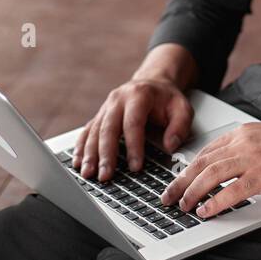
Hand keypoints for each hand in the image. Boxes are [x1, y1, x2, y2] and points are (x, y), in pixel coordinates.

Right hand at [73, 78, 192, 181]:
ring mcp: (106, 107)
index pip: (133, 123)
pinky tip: (78, 163)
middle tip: (105, 175)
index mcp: (138, 95)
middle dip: (105, 154)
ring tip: (88, 174)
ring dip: (90, 154)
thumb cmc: (167, 99)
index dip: (134, 146)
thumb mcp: (182, 108)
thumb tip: (170, 145)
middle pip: (108, 128)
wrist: (152, 84)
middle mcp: (118, 99)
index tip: (136, 167)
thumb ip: (180, 126)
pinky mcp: (99, 116)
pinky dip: (81, 148)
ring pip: (94, 131)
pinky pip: (87, 132)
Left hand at [160, 122, 260, 216]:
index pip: (207, 150)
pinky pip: (233, 190)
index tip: (179, 180)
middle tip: (169, 196)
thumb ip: (246, 148)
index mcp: (244, 132)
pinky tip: (206, 211)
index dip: (190, 167)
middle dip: (182, 181)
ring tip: (183, 205)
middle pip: (203, 162)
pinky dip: (215, 202)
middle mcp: (245, 141)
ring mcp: (255, 157)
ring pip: (212, 175)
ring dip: (193, 192)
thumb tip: (225, 166)